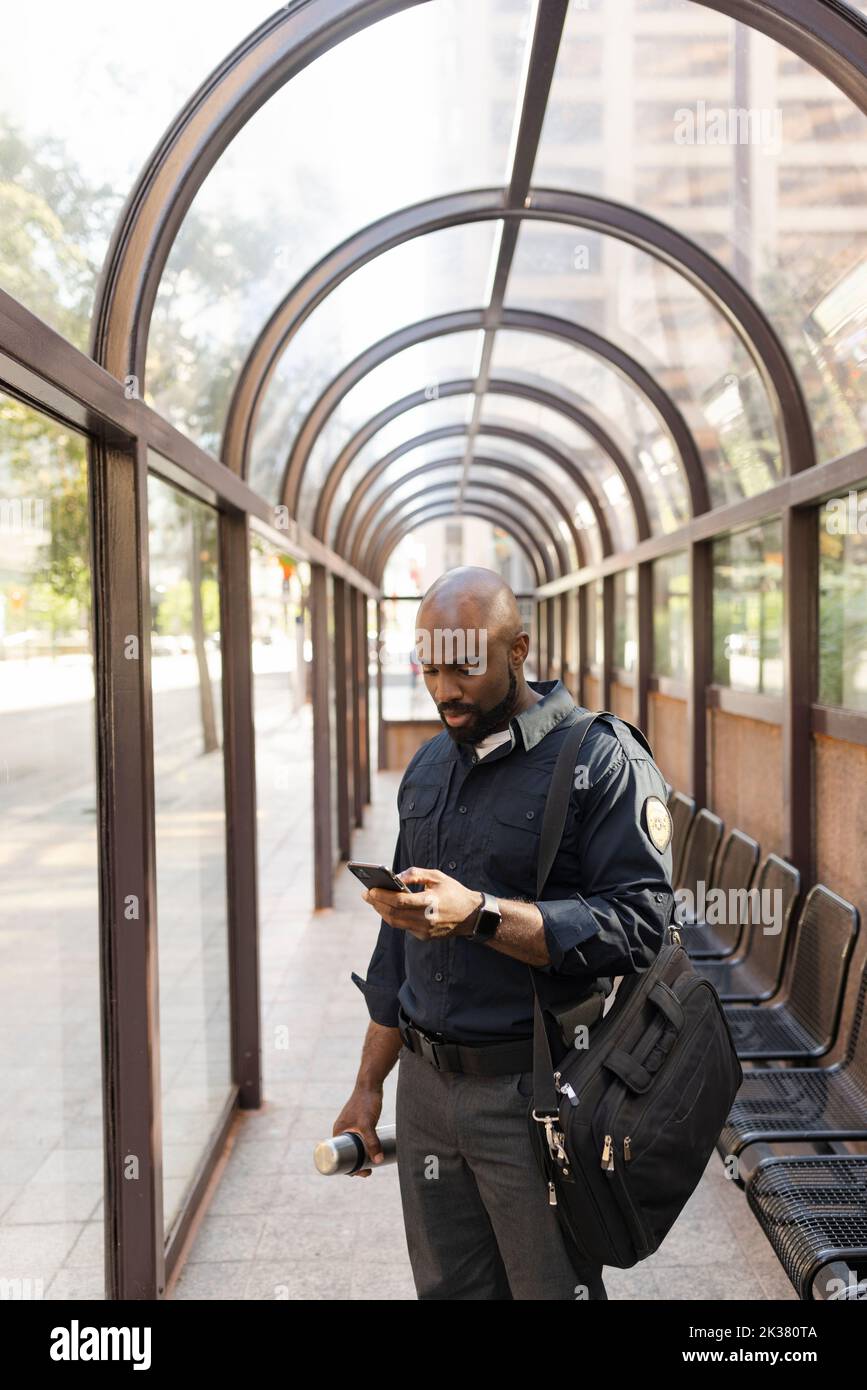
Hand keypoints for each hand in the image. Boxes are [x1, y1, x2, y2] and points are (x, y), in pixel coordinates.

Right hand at [332, 1085, 383, 1177]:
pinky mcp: (359, 1122)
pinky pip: (359, 1140)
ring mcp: (350, 1126)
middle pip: (346, 1153)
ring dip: (360, 1157)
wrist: (371, 1084)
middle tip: (369, 1172)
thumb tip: (378, 1160)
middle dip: (355, 1165)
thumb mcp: (368, 1124)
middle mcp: (342, 1130)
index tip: (360, 1174)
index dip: (347, 1168)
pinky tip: (373, 1151)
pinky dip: (364, 1148)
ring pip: (354, 1147)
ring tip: (372, 1165)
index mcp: (338, 1132)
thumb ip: (372, 1141)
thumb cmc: (365, 1102)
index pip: (338, 1156)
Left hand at [361, 866, 481, 938]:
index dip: (382, 896)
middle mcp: (426, 919)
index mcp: (431, 902)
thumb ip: (415, 874)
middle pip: (393, 913)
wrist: (471, 916)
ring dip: (381, 911)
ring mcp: (425, 930)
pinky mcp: (424, 936)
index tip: (370, 889)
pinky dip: (393, 916)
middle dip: (377, 903)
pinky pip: (403, 926)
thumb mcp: (437, 876)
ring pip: (395, 922)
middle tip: (366, 894)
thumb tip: (395, 878)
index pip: (400, 901)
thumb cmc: (453, 892)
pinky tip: (387, 907)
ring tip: (373, 900)